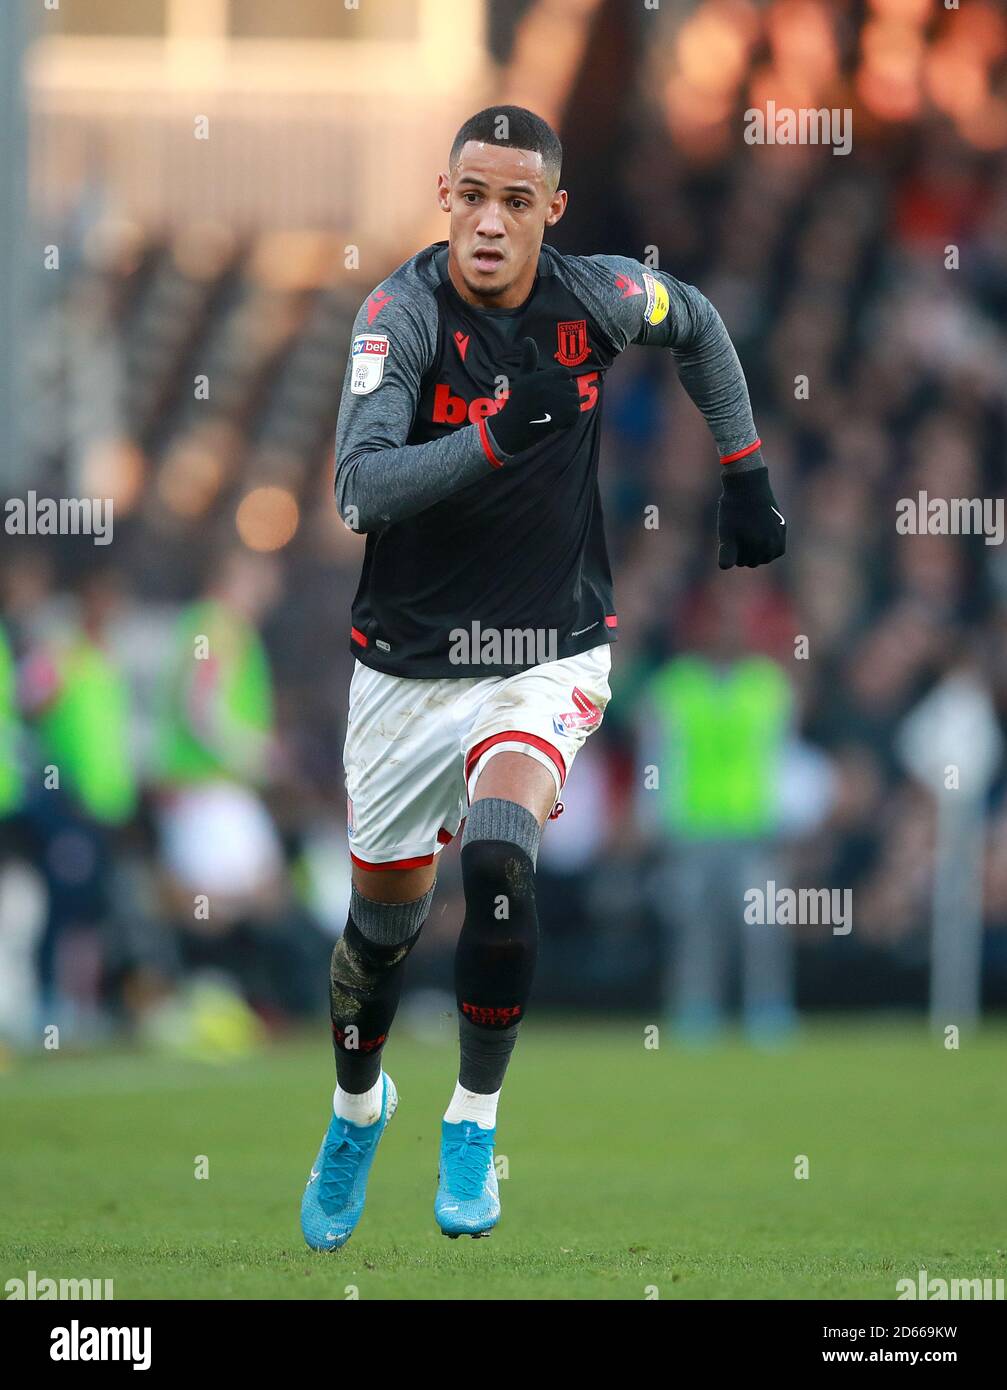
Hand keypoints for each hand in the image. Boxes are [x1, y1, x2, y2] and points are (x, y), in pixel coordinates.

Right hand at [485, 337, 580, 456]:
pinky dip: (568, 421)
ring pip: (575, 402)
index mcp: (542, 376)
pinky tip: (555, 423)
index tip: (548, 395)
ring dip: (567, 411)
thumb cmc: (518, 403)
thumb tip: (528, 338)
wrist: (511, 430)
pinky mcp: (560, 418)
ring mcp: (554, 403)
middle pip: (572, 388)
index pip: (566, 374)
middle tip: (547, 408)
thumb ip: (529, 359)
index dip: (560, 385)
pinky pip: (575, 416)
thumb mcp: (523, 379)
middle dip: (564, 399)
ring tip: (551, 415)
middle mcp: (548, 387)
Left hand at [717, 466, 786, 568]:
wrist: (748, 486)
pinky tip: (761, 537)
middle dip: (745, 552)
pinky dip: (769, 547)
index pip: (740, 562)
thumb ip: (726, 553)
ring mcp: (778, 536)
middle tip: (738, 532)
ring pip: (766, 556)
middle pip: (754, 560)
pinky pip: (777, 548)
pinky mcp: (783, 528)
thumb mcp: (726, 532)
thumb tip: (725, 567)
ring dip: (757, 549)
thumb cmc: (733, 510)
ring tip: (748, 533)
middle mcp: (771, 544)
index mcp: (756, 547)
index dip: (732, 551)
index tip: (730, 536)